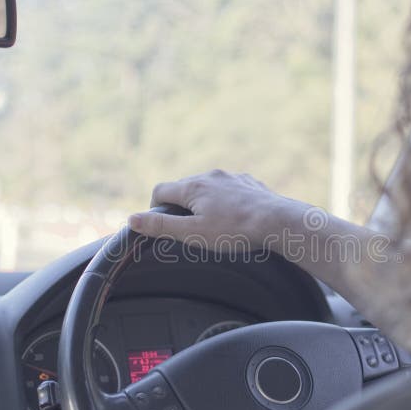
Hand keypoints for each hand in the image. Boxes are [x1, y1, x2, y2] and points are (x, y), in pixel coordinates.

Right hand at [128, 170, 305, 247]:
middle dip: (180, 206)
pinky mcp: (250, 183)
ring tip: (213, 224)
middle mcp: (211, 175)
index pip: (160, 190)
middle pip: (184, 187)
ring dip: (204, 202)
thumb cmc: (235, 231)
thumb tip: (132, 219)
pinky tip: (235, 217)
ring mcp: (232, 177)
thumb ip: (161, 227)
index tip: (160, 225)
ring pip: (208, 187)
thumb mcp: (193, 233)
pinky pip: (230, 189)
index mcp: (193, 186)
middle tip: (187, 228)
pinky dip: (226, 200)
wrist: (278, 222)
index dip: (154, 208)